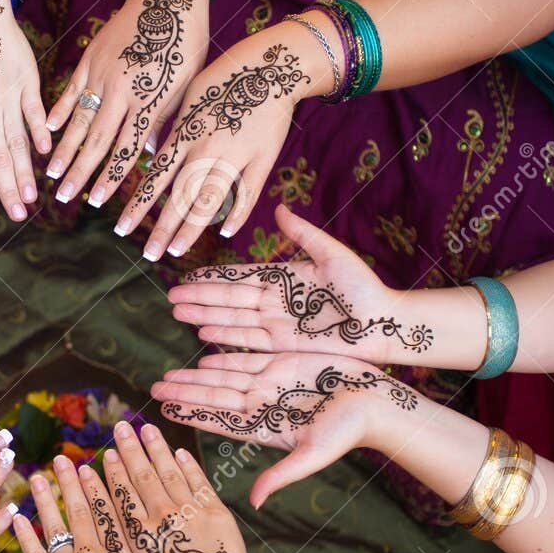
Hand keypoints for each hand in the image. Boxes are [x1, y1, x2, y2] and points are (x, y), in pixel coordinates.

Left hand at [12, 454, 156, 552]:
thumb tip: (131, 550)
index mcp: (120, 552)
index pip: (108, 510)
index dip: (98, 486)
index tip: (90, 465)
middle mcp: (93, 552)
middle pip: (81, 510)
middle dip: (71, 482)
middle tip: (61, 459)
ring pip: (56, 525)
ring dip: (46, 499)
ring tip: (36, 477)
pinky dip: (25, 533)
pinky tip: (17, 515)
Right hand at [45, 0, 208, 208]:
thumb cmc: (186, 43)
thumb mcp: (186, 85)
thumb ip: (164, 121)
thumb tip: (148, 157)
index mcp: (149, 100)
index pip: (127, 149)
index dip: (111, 178)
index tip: (97, 202)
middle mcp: (122, 91)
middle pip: (97, 141)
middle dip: (81, 174)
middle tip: (66, 199)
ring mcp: (102, 74)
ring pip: (80, 120)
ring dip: (64, 151)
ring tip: (52, 175)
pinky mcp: (90, 59)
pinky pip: (71, 90)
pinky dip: (58, 111)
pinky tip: (46, 131)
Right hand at [102, 422, 265, 552]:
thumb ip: (135, 545)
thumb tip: (126, 527)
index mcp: (141, 535)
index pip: (123, 495)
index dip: (114, 472)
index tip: (107, 453)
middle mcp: (162, 518)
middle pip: (143, 477)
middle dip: (131, 449)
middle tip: (121, 427)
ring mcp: (190, 512)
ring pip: (169, 473)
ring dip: (157, 449)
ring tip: (147, 428)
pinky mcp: (216, 513)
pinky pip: (198, 482)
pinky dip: (188, 466)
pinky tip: (179, 452)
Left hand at [120, 23, 314, 260]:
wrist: (269, 65)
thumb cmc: (224, 76)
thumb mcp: (188, 97)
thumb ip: (173, 129)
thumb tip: (153, 153)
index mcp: (185, 133)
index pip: (156, 178)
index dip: (139, 205)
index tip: (123, 227)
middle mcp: (206, 148)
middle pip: (180, 196)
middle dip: (162, 227)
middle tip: (148, 254)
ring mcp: (235, 156)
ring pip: (209, 199)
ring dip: (191, 228)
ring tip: (176, 251)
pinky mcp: (262, 158)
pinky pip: (248, 192)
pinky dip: (237, 214)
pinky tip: (224, 233)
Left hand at [152, 351, 420, 506]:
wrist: (377, 401)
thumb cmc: (349, 431)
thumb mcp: (313, 454)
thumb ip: (281, 475)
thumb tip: (253, 502)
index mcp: (264, 427)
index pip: (219, 421)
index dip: (192, 416)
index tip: (165, 413)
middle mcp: (263, 406)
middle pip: (214, 398)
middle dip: (184, 393)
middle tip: (154, 389)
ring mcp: (272, 384)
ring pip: (224, 377)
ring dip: (196, 376)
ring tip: (169, 375)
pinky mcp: (284, 364)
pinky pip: (247, 359)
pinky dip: (224, 358)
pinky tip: (203, 357)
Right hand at [168, 205, 432, 359]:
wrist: (383, 325)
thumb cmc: (364, 288)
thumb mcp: (333, 255)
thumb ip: (303, 234)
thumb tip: (279, 208)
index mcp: (284, 278)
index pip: (241, 276)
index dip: (215, 276)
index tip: (190, 274)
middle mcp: (275, 301)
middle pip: (229, 299)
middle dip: (200, 298)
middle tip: (170, 297)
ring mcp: (277, 324)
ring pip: (232, 319)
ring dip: (204, 316)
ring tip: (178, 314)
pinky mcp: (284, 345)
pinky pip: (248, 340)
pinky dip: (226, 336)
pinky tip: (203, 334)